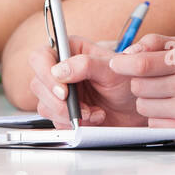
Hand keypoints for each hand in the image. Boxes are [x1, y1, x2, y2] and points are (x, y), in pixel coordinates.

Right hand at [28, 36, 144, 127]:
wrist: (136, 108)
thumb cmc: (127, 82)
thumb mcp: (111, 69)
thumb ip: (86, 64)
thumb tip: (60, 71)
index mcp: (69, 50)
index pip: (40, 57)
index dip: (46, 74)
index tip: (64, 92)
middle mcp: (60, 70)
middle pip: (38, 85)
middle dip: (60, 102)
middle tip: (82, 109)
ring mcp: (60, 93)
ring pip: (45, 106)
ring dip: (70, 114)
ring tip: (94, 112)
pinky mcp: (63, 112)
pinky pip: (56, 122)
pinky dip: (74, 124)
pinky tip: (93, 118)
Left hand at [108, 33, 174, 127]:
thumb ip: (154, 42)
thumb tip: (126, 54)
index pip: (144, 65)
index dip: (123, 65)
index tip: (116, 64)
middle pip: (139, 87)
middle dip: (139, 82)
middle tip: (154, 79)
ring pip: (144, 107)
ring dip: (147, 100)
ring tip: (167, 93)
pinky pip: (154, 124)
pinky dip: (157, 116)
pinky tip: (174, 108)